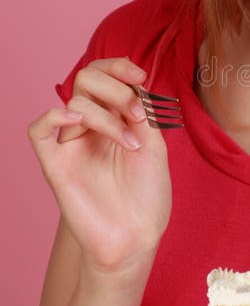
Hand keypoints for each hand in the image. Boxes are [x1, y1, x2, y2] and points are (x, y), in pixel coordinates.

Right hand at [27, 57, 171, 273]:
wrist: (137, 238)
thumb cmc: (148, 197)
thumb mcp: (155, 144)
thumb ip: (141, 110)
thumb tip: (131, 81)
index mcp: (115, 119)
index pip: (105, 75)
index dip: (119, 67)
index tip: (140, 76)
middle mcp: (91, 127)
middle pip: (86, 79)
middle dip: (115, 88)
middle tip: (137, 115)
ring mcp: (72, 144)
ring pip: (74, 101)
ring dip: (107, 115)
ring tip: (131, 143)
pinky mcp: (56, 164)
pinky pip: (39, 129)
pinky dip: (54, 115)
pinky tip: (77, 120)